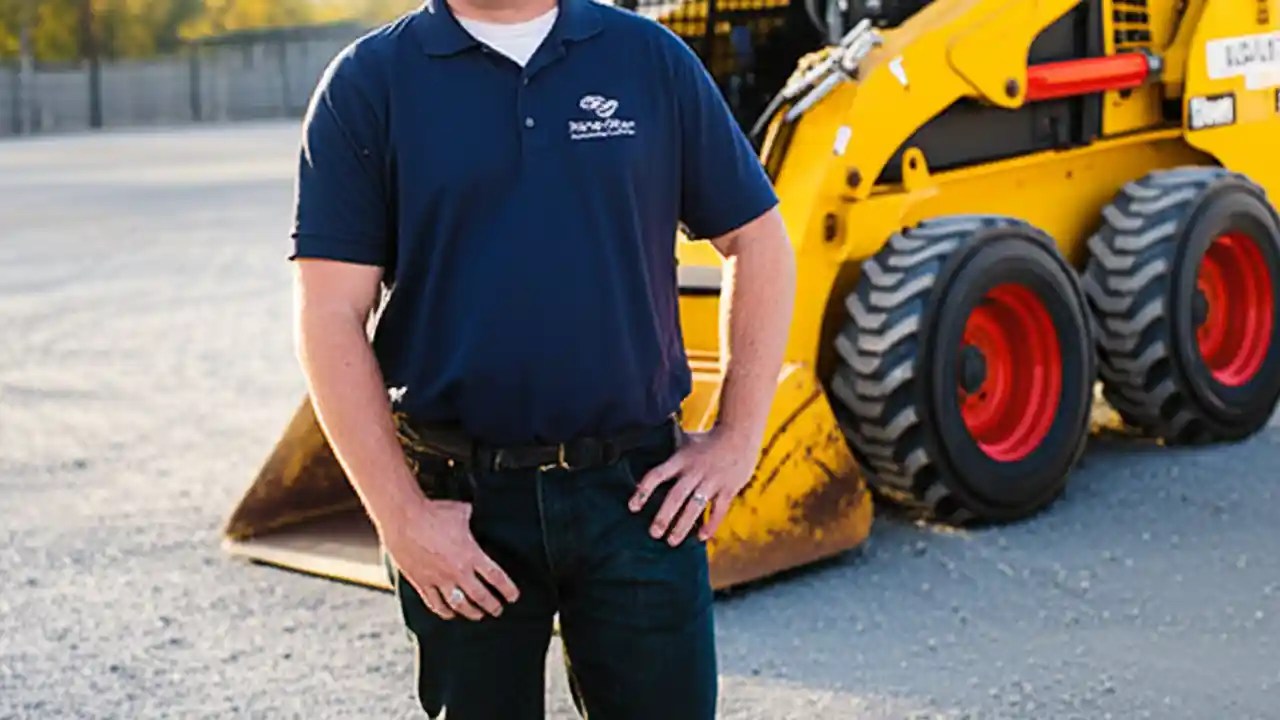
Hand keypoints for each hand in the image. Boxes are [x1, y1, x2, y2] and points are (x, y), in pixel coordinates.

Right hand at [382, 498, 518, 621]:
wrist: (404, 518)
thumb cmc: (433, 512)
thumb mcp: (461, 511)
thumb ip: (472, 517)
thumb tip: (476, 512)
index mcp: (471, 554)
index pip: (496, 577)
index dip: (507, 589)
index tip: (513, 597)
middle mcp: (457, 571)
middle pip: (480, 596)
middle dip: (492, 606)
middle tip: (498, 610)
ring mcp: (439, 579)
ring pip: (459, 605)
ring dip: (471, 612)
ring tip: (478, 615)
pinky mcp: (421, 582)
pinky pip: (435, 604)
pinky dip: (444, 612)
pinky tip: (450, 614)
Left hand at [628, 427, 758, 545]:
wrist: (740, 432)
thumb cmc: (709, 439)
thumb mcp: (687, 441)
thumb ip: (670, 451)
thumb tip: (648, 450)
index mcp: (681, 459)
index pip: (657, 475)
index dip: (644, 491)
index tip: (632, 507)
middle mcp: (694, 471)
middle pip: (676, 496)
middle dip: (664, 516)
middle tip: (653, 534)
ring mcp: (712, 481)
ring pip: (695, 507)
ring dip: (683, 525)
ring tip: (672, 541)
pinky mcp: (729, 488)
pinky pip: (719, 510)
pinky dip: (710, 525)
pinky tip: (701, 538)